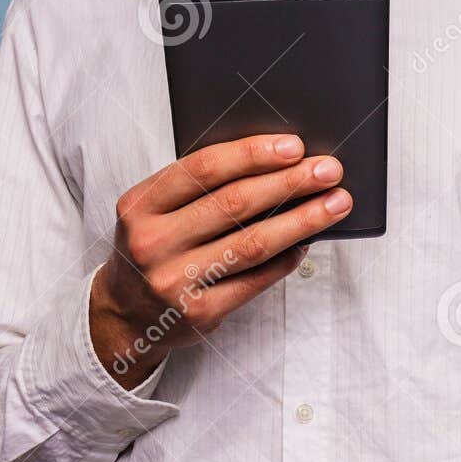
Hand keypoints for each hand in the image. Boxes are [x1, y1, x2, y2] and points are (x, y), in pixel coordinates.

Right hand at [90, 134, 351, 387]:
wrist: (125, 315)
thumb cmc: (154, 250)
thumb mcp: (156, 211)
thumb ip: (198, 188)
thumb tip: (274, 165)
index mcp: (141, 205)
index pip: (204, 169)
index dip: (253, 154)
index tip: (294, 146)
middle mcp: (154, 243)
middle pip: (234, 204)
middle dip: (289, 183)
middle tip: (329, 171)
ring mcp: (174, 281)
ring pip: (252, 244)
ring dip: (301, 221)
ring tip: (335, 204)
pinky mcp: (199, 313)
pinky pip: (255, 281)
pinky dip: (286, 259)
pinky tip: (307, 242)